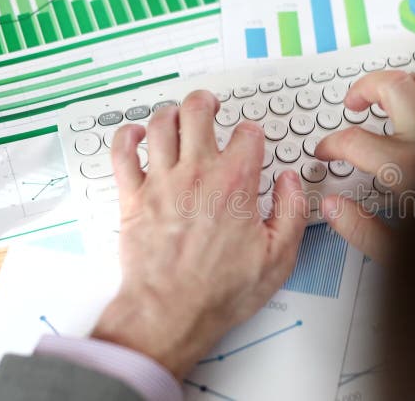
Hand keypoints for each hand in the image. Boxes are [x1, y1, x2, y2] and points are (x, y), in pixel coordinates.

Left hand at [92, 91, 307, 378]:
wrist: (171, 312)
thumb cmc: (221, 290)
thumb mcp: (278, 257)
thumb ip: (292, 211)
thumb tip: (291, 182)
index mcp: (236, 183)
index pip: (247, 135)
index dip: (253, 133)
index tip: (253, 140)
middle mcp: (197, 174)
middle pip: (197, 113)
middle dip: (206, 102)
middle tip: (210, 104)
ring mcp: (162, 182)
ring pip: (161, 125)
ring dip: (171, 113)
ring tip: (178, 115)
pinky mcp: (133, 198)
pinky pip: (122, 153)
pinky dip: (127, 136)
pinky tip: (135, 134)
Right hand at [316, 71, 414, 260]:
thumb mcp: (404, 258)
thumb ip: (362, 229)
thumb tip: (334, 206)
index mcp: (413, 172)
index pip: (355, 141)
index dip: (331, 143)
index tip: (328, 151)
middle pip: (393, 87)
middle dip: (364, 89)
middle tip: (355, 102)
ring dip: (405, 84)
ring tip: (392, 98)